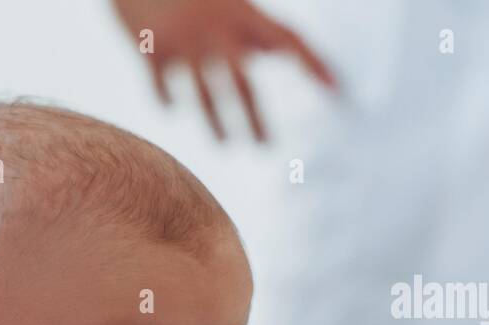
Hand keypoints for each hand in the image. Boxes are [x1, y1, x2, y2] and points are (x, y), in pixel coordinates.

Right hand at [111, 0, 337, 140]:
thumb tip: (276, 51)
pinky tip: (172, 107)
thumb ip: (250, 27)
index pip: (286, 38)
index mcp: (241, 12)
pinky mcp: (151, 49)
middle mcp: (215, 28)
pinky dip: (166, 97)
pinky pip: (162, 83)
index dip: (312, 62)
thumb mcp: (225, 2)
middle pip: (241, 82)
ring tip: (226, 142)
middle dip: (254, 118)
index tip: (336, 88)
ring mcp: (182, 41)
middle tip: (266, 145)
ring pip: (204, 93)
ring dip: (216, 122)